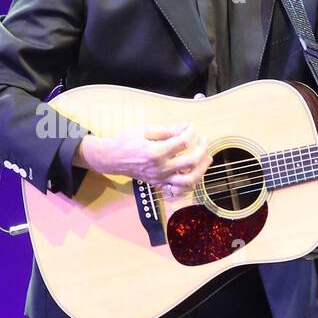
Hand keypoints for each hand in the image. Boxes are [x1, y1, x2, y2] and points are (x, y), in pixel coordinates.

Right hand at [80, 122, 212, 194]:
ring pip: (188, 180)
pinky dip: (189, 185)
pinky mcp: (158, 184)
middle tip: (204, 140)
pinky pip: (178, 190)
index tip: (191, 127)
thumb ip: (167, 130)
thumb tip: (185, 127)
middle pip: (191, 161)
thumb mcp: (145, 130)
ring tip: (206, 159)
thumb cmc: (126, 141)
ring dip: (201, 170)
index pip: (183, 142)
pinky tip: (194, 174)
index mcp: (156, 152)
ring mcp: (160, 178)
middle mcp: (160, 168)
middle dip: (202, 148)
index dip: (191, 132)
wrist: (112, 158)